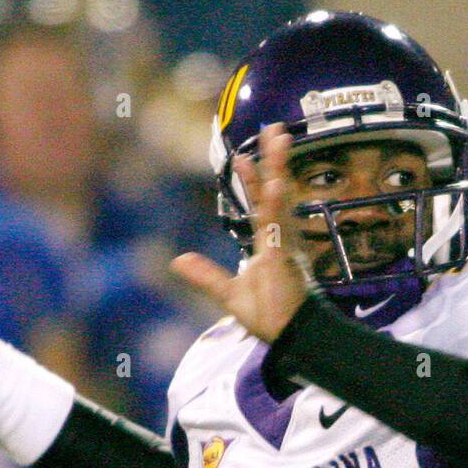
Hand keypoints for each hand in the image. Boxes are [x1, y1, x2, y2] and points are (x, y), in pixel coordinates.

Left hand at [170, 123, 311, 342]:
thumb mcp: (229, 293)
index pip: (260, 206)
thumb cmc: (270, 317)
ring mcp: (284, 246)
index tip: (243, 157)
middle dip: (273, 161)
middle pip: (276, 192)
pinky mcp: (285, 258)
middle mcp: (280, 240)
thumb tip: (177, 261)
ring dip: (278, 169)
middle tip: (274, 129)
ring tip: (279, 139)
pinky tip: (273, 184)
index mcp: (269, 246)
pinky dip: (275, 206)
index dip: (252, 182)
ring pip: (281, 199)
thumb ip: (206, 275)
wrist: (290, 338)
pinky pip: (279, 227)